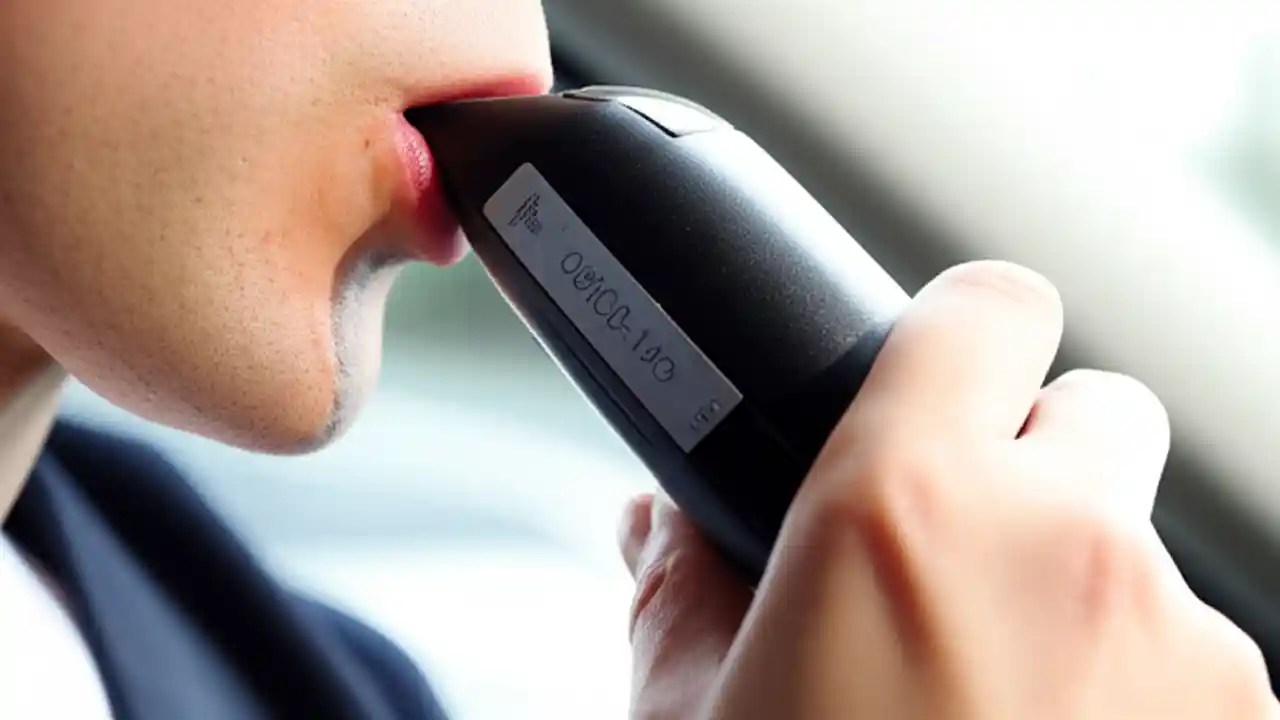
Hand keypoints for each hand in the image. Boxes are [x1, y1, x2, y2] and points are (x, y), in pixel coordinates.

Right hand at [619, 261, 1277, 718]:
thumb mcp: (689, 711)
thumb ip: (677, 583)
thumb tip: (664, 520)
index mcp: (904, 505)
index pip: (990, 305)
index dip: (964, 332)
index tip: (946, 370)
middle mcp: (1064, 544)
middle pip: (1099, 408)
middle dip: (1037, 460)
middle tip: (966, 553)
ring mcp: (1181, 642)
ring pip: (1148, 543)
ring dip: (1087, 583)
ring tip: (1006, 693)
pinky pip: (1200, 652)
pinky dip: (1144, 680)